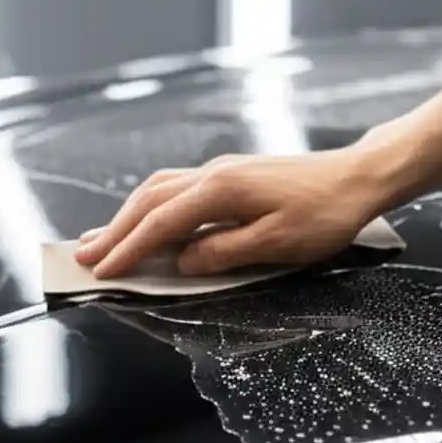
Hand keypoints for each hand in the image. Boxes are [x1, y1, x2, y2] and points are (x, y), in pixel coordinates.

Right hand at [75, 148, 393, 277]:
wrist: (359, 178)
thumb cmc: (325, 214)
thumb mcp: (276, 244)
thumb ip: (223, 253)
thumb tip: (182, 261)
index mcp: (220, 191)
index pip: (160, 223)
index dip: (127, 249)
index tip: (101, 271)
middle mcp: (213, 174)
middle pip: (149, 202)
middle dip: (114, 231)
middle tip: (82, 257)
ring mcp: (222, 171)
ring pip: (159, 190)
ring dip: (128, 216)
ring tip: (102, 239)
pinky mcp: (233, 176)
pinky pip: (177, 189)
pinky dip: (152, 207)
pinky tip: (148, 220)